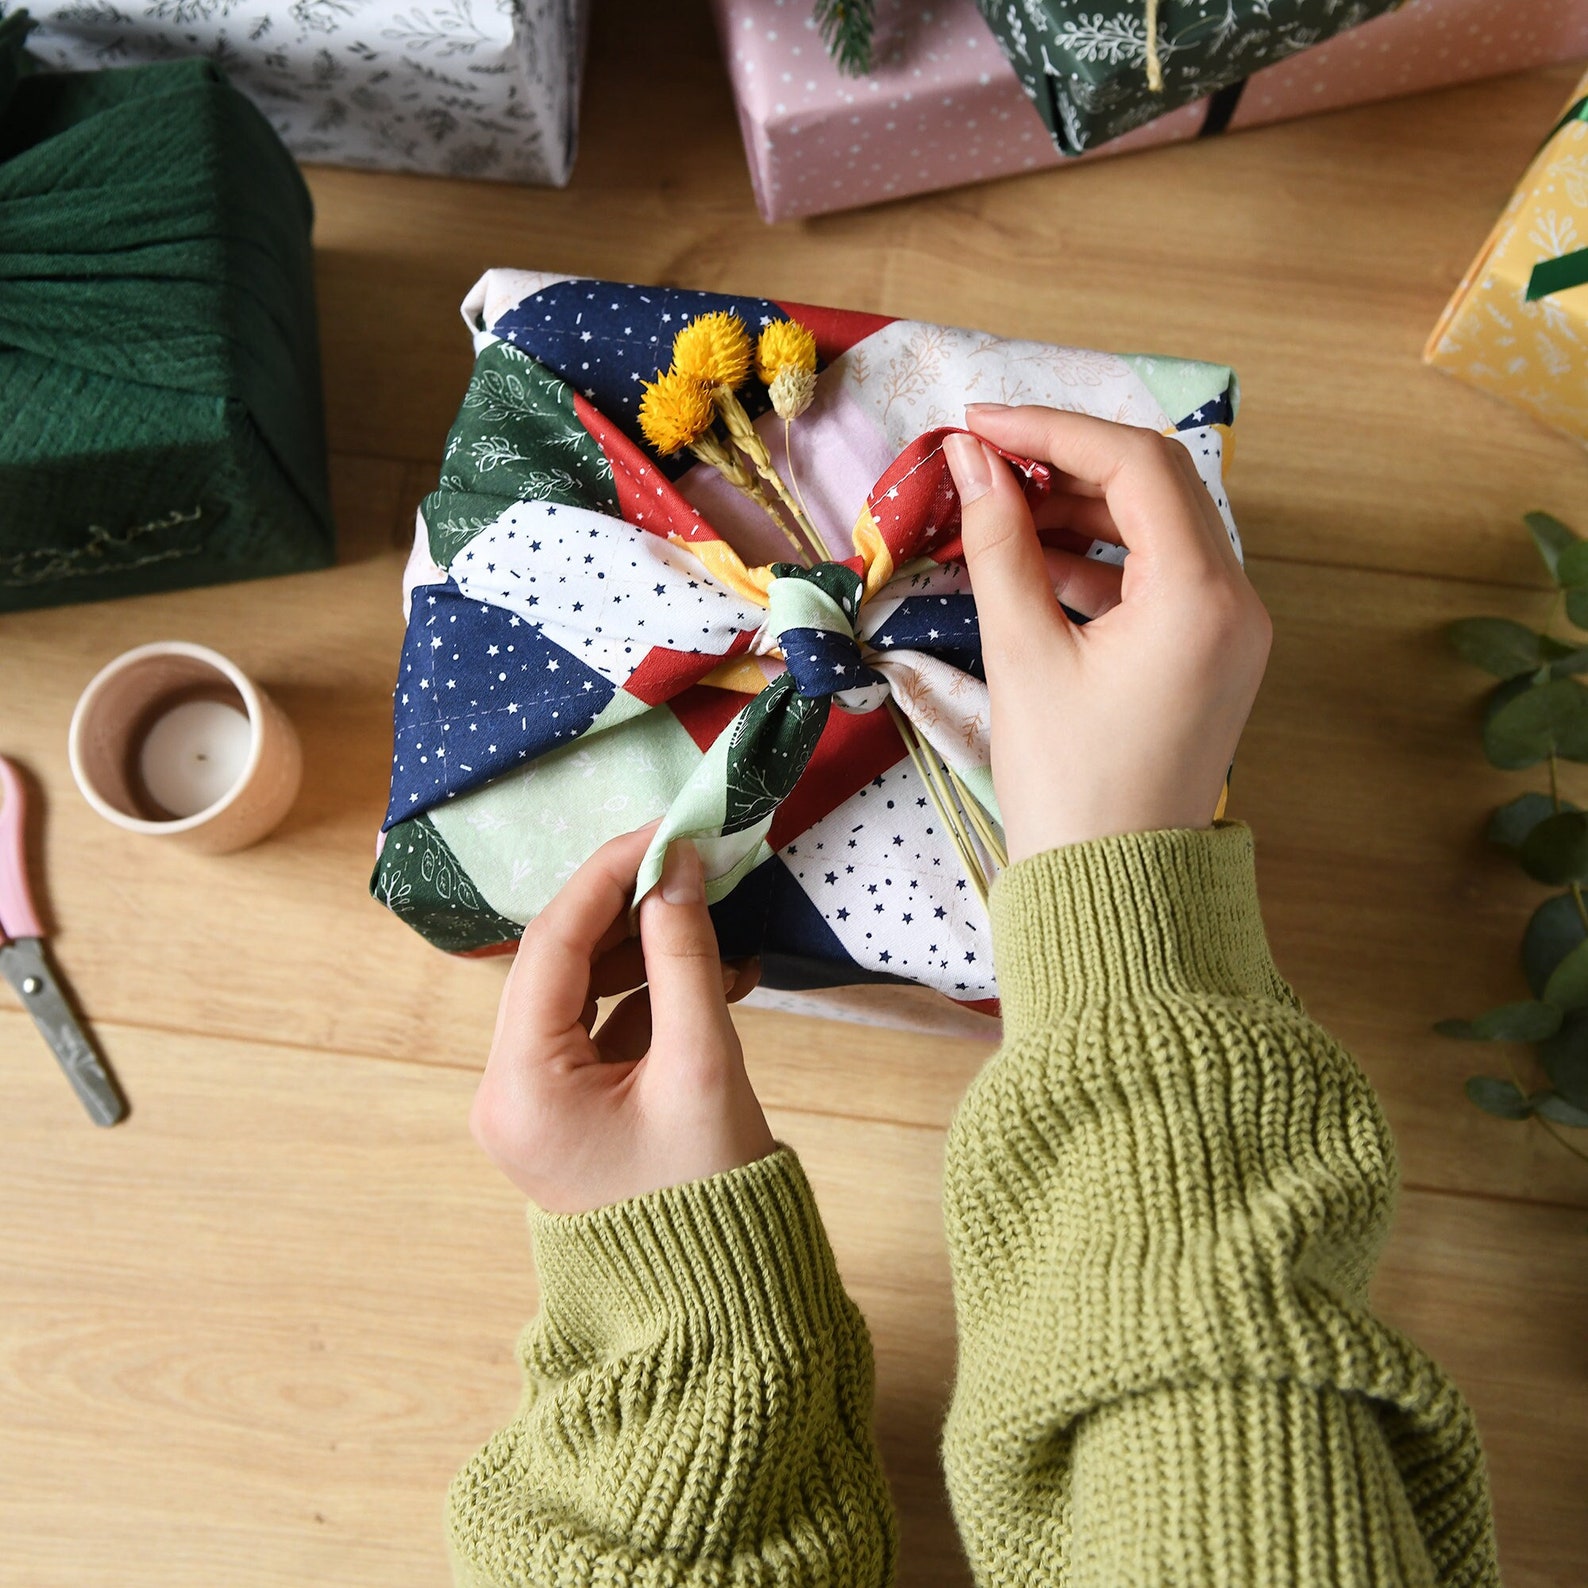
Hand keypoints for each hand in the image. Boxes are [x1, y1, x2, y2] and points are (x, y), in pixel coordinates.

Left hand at [469, 824, 775, 1213]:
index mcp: (518, 1088)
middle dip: (628, 909)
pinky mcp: (568, 1111)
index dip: (608, 875)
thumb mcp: (702, 1064)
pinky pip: (599, 1029)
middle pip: (559, 964)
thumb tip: (675, 870)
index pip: (551, 945)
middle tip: (691, 863)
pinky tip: (713, 978)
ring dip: (646, 952)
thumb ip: (684, 957)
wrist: (719, 1312)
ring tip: (716, 929)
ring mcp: (533, 1104)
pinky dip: (650, 997)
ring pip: (581, 991)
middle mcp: (506, 1093)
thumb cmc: (711, 1202)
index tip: (665, 830)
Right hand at [942, 406, 1270, 861]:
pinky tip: (1031, 566)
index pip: (1134, 465)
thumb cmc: (1069, 783)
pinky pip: (1160, 580)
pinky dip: (1098, 562)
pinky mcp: (1210, 659)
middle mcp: (1236, 602)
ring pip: (1158, 531)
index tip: (979, 424)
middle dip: (1066, 464)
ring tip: (998, 513)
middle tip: (986, 461)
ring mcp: (1231, 632)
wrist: (1114, 890)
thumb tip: (972, 461)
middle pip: (1156, 487)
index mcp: (1202, 596)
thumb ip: (999, 545)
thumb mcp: (1024, 655)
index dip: (1051, 429)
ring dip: (1080, 511)